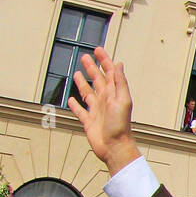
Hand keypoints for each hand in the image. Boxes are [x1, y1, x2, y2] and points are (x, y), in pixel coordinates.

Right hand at [67, 47, 140, 174]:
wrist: (114, 147)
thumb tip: (119, 64)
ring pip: (88, 93)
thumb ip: (120, 82)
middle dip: (92, 68)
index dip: (104, 61)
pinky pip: (80, 111)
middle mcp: (105, 101)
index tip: (98, 49)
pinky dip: (75, 105)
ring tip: (77, 73)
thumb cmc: (120, 126)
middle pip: (97, 80)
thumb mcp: (122, 100)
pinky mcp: (89, 122)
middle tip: (85, 57)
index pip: (109, 73)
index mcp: (113, 94)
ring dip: (83, 83)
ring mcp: (97, 111)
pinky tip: (72, 99)